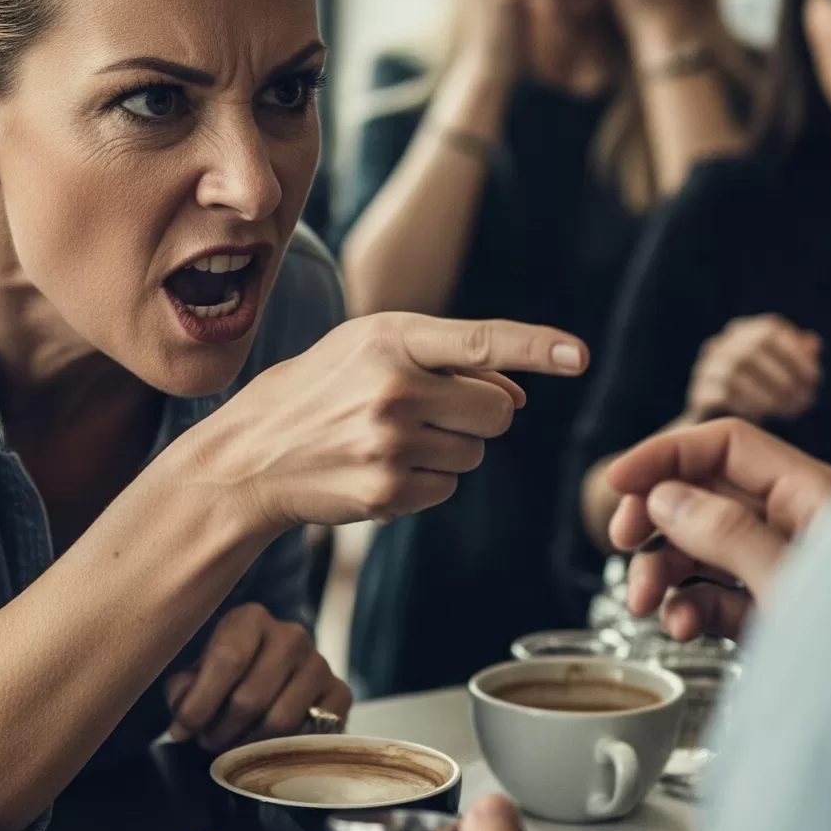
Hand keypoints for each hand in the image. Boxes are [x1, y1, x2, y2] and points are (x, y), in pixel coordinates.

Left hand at [165, 604, 349, 751]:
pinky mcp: (340, 692)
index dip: (201, 703)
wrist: (274, 681)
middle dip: (222, 730)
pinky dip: (283, 749)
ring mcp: (319, 663)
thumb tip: (184, 719)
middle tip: (209, 742)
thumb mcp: (196, 675)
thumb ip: (183, 691)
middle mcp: (290, 634)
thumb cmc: (225, 677)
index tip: (182, 731)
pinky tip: (266, 747)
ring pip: (280, 720)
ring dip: (249, 745)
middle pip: (252, 697)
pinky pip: (309, 733)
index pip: (228, 659)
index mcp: (251, 618)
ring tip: (232, 747)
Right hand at [213, 313, 588, 531]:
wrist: (251, 455)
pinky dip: (427, 482)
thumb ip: (450, 360)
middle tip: (429, 410)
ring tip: (392, 437)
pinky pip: (448, 488)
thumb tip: (521, 398)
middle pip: (497, 412)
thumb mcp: (372, 349)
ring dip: (451, 449)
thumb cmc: (323, 389)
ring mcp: (389, 444)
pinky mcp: (387, 492)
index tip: (580, 357)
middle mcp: (392, 388)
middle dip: (480, 414)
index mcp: (390, 338)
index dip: (537, 348)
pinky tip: (381, 467)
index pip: (481, 340)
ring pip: (476, 454)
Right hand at [605, 417, 830, 638]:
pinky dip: (692, 606)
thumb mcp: (790, 580)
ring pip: (708, 548)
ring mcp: (788, 571)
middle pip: (710, 493)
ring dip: (665, 570)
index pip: (731, 447)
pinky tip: (679, 626)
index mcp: (815, 496)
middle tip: (621, 542)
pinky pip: (721, 596)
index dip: (669, 455)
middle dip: (658, 517)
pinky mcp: (779, 614)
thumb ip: (729, 534)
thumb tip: (668, 497)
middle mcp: (801, 526)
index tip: (619, 484)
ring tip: (642, 604)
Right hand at [686, 313, 821, 423]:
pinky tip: (765, 418)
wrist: (723, 425)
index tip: (815, 378)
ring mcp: (706, 369)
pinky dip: (747, 406)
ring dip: (767, 393)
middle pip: (752, 350)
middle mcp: (721, 345)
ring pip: (734, 372)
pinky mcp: (699, 395)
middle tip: (805, 401)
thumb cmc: (763, 394)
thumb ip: (800, 355)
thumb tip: (813, 345)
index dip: (795, 353)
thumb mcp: (788, 373)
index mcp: (744, 332)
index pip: (769, 330)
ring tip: (788, 411)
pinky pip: (720, 395)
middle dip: (783, 376)